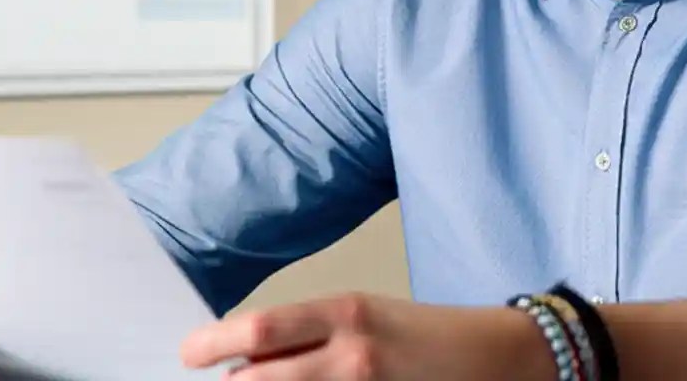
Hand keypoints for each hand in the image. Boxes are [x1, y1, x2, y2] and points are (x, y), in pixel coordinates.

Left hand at [179, 292, 556, 380]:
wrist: (495, 357)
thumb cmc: (426, 334)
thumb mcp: (365, 315)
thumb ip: (308, 335)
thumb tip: (246, 356)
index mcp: (346, 313)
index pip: (259, 329)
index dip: (212, 345)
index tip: (190, 354)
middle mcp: (352, 355)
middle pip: (258, 380)